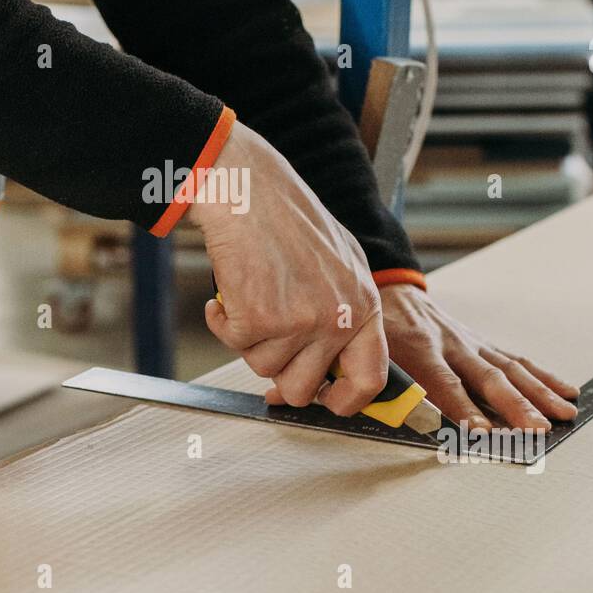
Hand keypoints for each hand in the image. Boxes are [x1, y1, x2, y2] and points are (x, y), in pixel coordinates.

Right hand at [189, 122, 387, 414]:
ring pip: (263, 368)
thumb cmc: (288, 221)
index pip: (371, 379)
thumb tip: (334, 369)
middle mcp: (338, 318)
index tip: (326, 402)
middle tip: (266, 342)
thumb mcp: (341, 265)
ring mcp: (300, 321)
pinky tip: (228, 293)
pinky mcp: (260, 318)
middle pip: (305, 388)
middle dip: (279, 373)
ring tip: (251, 297)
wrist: (249, 190)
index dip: (346, 402)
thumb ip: (346, 315)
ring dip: (249, 340)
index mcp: (365, 305)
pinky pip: (233, 343)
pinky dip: (221, 321)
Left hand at [380, 283, 578, 430]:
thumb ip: (378, 382)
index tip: (481, 433)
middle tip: (536, 430)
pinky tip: (567, 391)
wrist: (394, 292)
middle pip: (488, 378)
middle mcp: (452, 345)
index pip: (444, 383)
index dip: (462, 409)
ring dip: (539, 395)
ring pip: (511, 369)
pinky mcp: (484, 343)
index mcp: (418, 348)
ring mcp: (472, 343)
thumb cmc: (380, 330)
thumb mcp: (369, 352)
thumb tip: (385, 417)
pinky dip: (544, 377)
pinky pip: (518, 361)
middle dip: (515, 407)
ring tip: (563, 416)